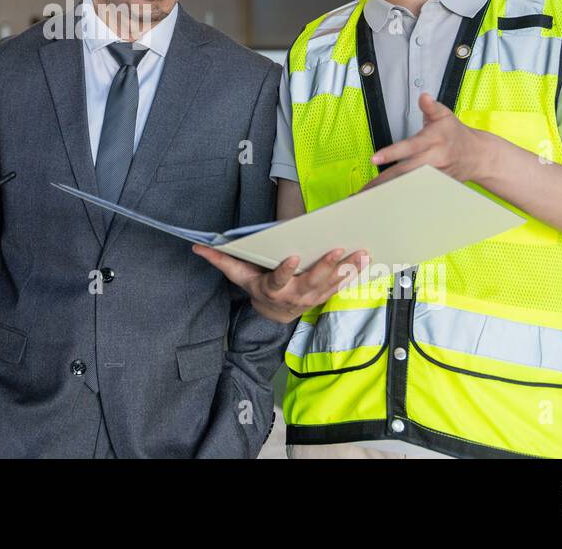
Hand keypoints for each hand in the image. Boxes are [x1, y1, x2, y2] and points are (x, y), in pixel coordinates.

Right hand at [192, 245, 368, 323]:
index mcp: (273, 289)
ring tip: (359, 253)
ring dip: (346, 269)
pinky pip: (340, 285)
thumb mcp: (238, 276)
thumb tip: (197, 248)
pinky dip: (354, 273)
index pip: (278, 281)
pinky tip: (364, 259)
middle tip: (336, 250)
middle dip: (325, 266)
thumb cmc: (256, 287)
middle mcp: (294, 296)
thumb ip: (221, 261)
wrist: (274, 313)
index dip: (285, 271)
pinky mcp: (324, 296)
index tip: (291, 257)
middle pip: (311, 282)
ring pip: (330, 284)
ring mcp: (311, 298)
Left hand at [360, 92, 495, 190]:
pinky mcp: (436, 184)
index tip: (374, 158)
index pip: (409, 147)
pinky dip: (402, 197)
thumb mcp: (445, 116)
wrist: (479, 155)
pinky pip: (416, 191)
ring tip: (369, 198)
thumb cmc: (457, 135)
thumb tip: (423, 97)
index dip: (391, 153)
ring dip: (389, 191)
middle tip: (365, 188)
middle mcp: (433, 160)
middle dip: (384, 180)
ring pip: (409, 184)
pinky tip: (386, 202)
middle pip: (405, 172)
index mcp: (432, 141)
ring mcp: (435, 175)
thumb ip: (430, 106)